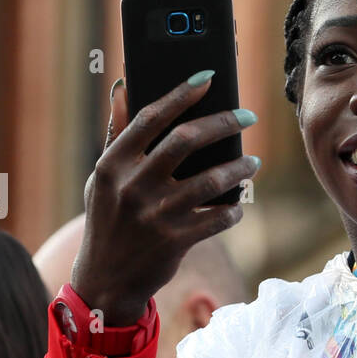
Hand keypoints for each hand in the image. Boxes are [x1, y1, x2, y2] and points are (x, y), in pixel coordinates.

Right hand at [71, 73, 259, 325]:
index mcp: (113, 164)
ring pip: (211, 180)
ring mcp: (156, 215)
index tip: (208, 78)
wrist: (106, 280)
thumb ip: (116, 134)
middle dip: (223, 122)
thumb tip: (123, 87)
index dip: (181, 94)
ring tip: (253, 161)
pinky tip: (238, 203)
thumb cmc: (108, 220)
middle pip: (186, 140)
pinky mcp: (176, 242)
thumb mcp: (103, 179)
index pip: (151, 117)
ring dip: (239, 167)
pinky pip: (218, 218)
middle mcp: (133, 186)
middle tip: (247, 115)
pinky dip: (233, 209)